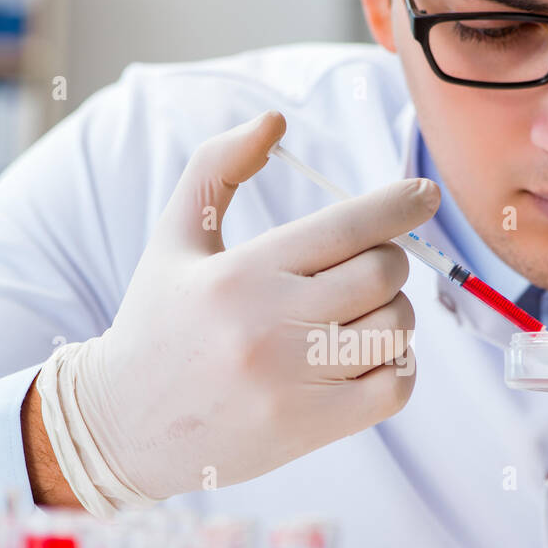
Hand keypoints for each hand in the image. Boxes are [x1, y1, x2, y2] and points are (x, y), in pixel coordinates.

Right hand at [36, 110, 439, 511]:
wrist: (123, 426)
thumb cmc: (157, 322)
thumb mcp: (174, 237)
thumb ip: (218, 167)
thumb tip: (275, 119)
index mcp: (242, 274)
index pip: (348, 227)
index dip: (399, 204)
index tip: (424, 193)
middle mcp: (271, 327)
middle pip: (383, 274)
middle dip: (390, 261)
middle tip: (368, 267)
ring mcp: (294, 383)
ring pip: (396, 329)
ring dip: (395, 313)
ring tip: (363, 314)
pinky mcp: (311, 427)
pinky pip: (395, 388)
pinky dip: (400, 366)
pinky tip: (371, 356)